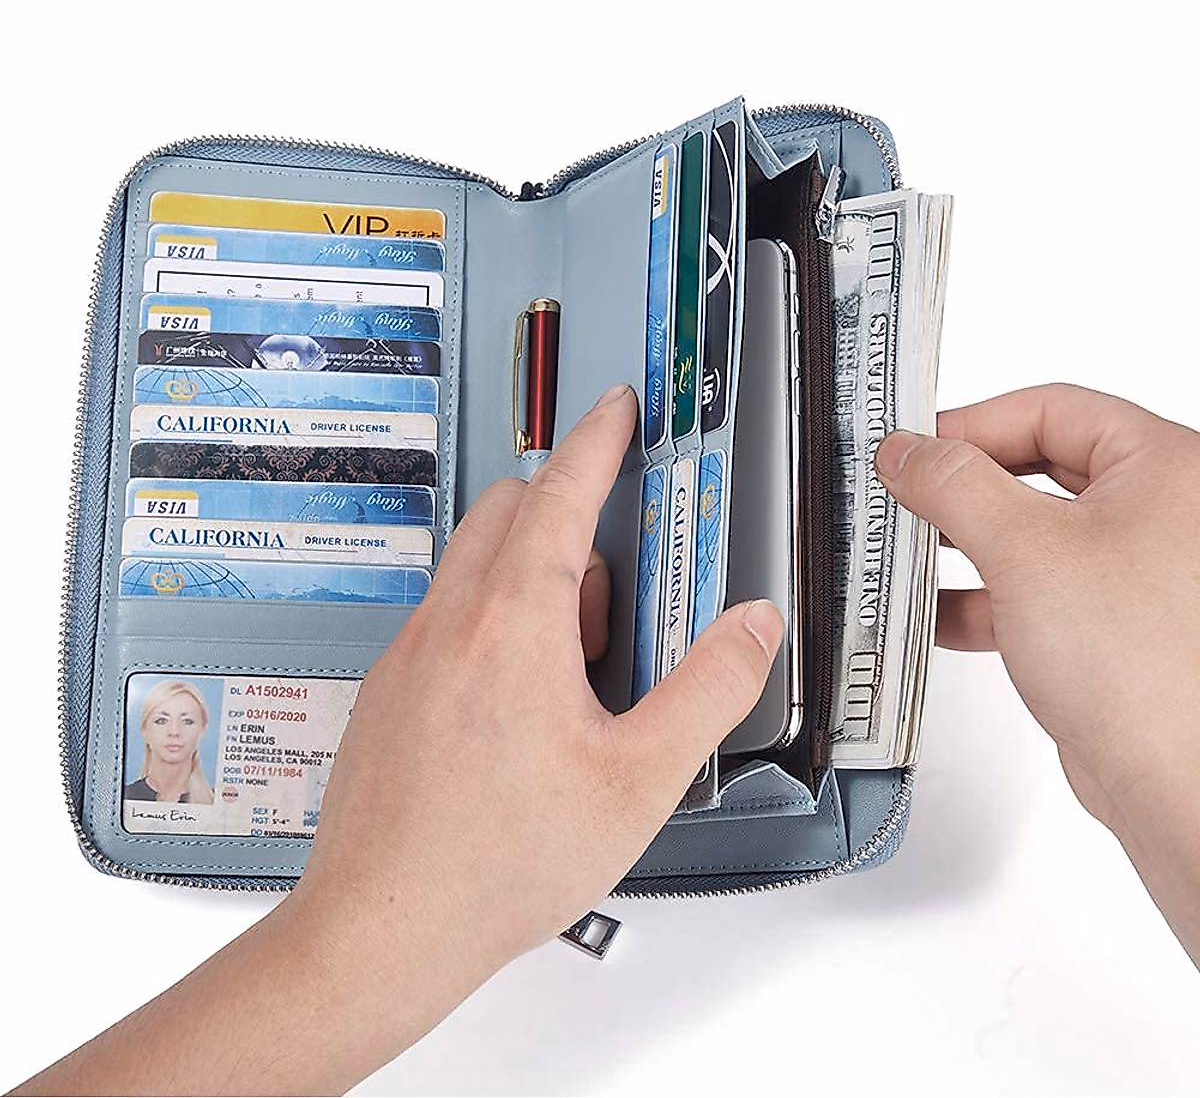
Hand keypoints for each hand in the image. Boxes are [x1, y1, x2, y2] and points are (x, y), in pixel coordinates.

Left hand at [15, 388, 781, 1097]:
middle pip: (508, 513)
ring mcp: (409, 653)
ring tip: (579, 671)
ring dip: (533, 580)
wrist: (379, 930)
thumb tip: (753, 626)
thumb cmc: (498, 862)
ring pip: (476, 568)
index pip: (561, 493)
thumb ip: (710, 690)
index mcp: (513, 623)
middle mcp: (450, 621)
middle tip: (619, 580)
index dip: (599, 440)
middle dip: (566, 514)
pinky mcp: (389, 690)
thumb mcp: (639, 781)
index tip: (617, 406)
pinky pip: (449, 617)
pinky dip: (494, 623)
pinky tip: (523, 712)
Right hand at [875, 383, 1199, 963]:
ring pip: (1035, 534)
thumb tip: (908, 451)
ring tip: (909, 551)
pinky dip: (986, 596)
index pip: (1052, 410)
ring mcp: (1138, 574)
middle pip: (1041, 468)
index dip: (972, 425)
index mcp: (1168, 468)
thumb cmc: (1147, 669)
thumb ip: (955, 485)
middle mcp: (1162, 515)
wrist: (1179, 786)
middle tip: (906, 493)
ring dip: (968, 544)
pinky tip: (943, 613)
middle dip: (965, 485)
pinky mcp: (1113, 628)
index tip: (912, 449)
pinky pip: (1037, 591)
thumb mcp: (1024, 548)